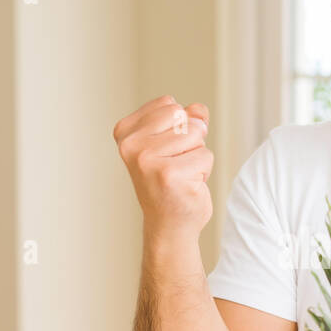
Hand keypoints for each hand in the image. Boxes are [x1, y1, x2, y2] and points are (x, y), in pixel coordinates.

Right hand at [114, 95, 213, 238]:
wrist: (169, 225)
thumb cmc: (171, 183)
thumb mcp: (175, 143)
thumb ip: (187, 119)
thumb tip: (198, 109)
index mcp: (126, 132)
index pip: (169, 104)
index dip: (178, 127)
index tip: (165, 152)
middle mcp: (131, 145)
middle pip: (184, 117)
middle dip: (191, 140)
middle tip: (176, 165)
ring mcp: (147, 160)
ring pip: (196, 135)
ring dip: (197, 157)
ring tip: (182, 175)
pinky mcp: (169, 174)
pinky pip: (205, 156)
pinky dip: (203, 172)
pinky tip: (187, 186)